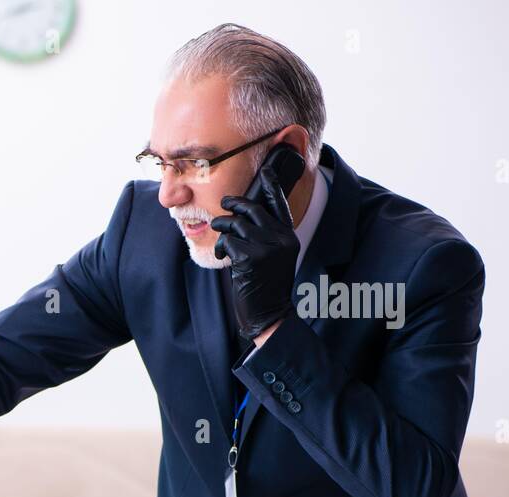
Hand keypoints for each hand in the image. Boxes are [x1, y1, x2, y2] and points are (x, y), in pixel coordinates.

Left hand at [210, 167, 298, 340]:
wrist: (269, 313)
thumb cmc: (266, 286)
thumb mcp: (272, 257)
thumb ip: (265, 237)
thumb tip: (242, 219)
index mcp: (288, 237)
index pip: (279, 205)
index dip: (272, 186)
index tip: (267, 170)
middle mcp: (281, 238)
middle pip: (253, 209)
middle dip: (234, 203)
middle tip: (223, 202)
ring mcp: (266, 247)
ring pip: (236, 224)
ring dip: (222, 228)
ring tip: (220, 238)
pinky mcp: (250, 257)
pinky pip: (227, 242)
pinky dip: (221, 248)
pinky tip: (223, 258)